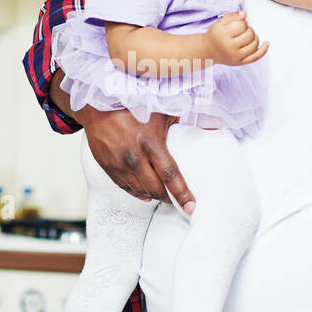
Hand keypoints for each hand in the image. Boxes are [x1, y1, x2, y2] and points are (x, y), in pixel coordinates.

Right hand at [73, 103, 195, 214]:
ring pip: (140, 190)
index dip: (181, 193)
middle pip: (155, 188)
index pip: (170, 175)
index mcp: (150, 143)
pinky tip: (145, 194)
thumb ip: (186, 119)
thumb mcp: (161, 109)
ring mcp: (119, 165)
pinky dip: (137, 193)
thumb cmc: (130, 105)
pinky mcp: (109, 168)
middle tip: (178, 201)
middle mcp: (134, 157)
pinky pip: (126, 188)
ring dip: (154, 195)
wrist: (96, 107)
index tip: (190, 206)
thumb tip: (215, 125)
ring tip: (163, 195)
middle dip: (169, 198)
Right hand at [202, 11, 268, 66]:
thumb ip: (233, 16)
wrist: (208, 51)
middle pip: (250, 34)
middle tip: (240, 31)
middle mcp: (230, 47)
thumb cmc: (215, 35)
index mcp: (223, 35)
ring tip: (246, 36)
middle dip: (248, 29)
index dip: (241, 22)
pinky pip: (255, 57)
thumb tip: (245, 14)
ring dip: (254, 37)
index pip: (242, 25)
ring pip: (254, 44)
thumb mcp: (220, 23)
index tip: (236, 24)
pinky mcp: (240, 62)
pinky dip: (263, 50)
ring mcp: (236, 56)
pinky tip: (267, 43)